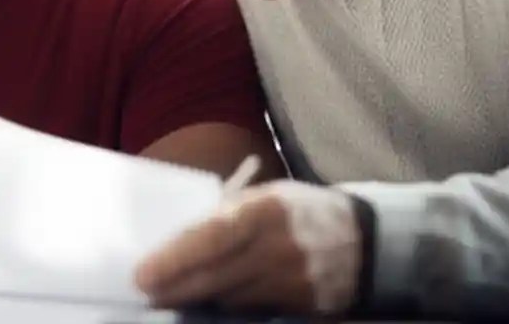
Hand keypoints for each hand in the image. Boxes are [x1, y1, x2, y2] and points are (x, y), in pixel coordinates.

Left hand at [135, 180, 360, 314]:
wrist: (364, 240)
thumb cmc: (299, 211)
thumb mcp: (267, 197)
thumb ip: (228, 214)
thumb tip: (176, 237)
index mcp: (266, 209)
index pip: (213, 237)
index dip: (176, 258)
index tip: (144, 273)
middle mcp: (279, 248)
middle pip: (215, 276)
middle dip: (174, 287)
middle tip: (144, 291)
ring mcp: (293, 282)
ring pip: (230, 299)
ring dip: (196, 298)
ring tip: (168, 294)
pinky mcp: (303, 307)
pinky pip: (252, 311)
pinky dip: (227, 306)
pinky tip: (209, 301)